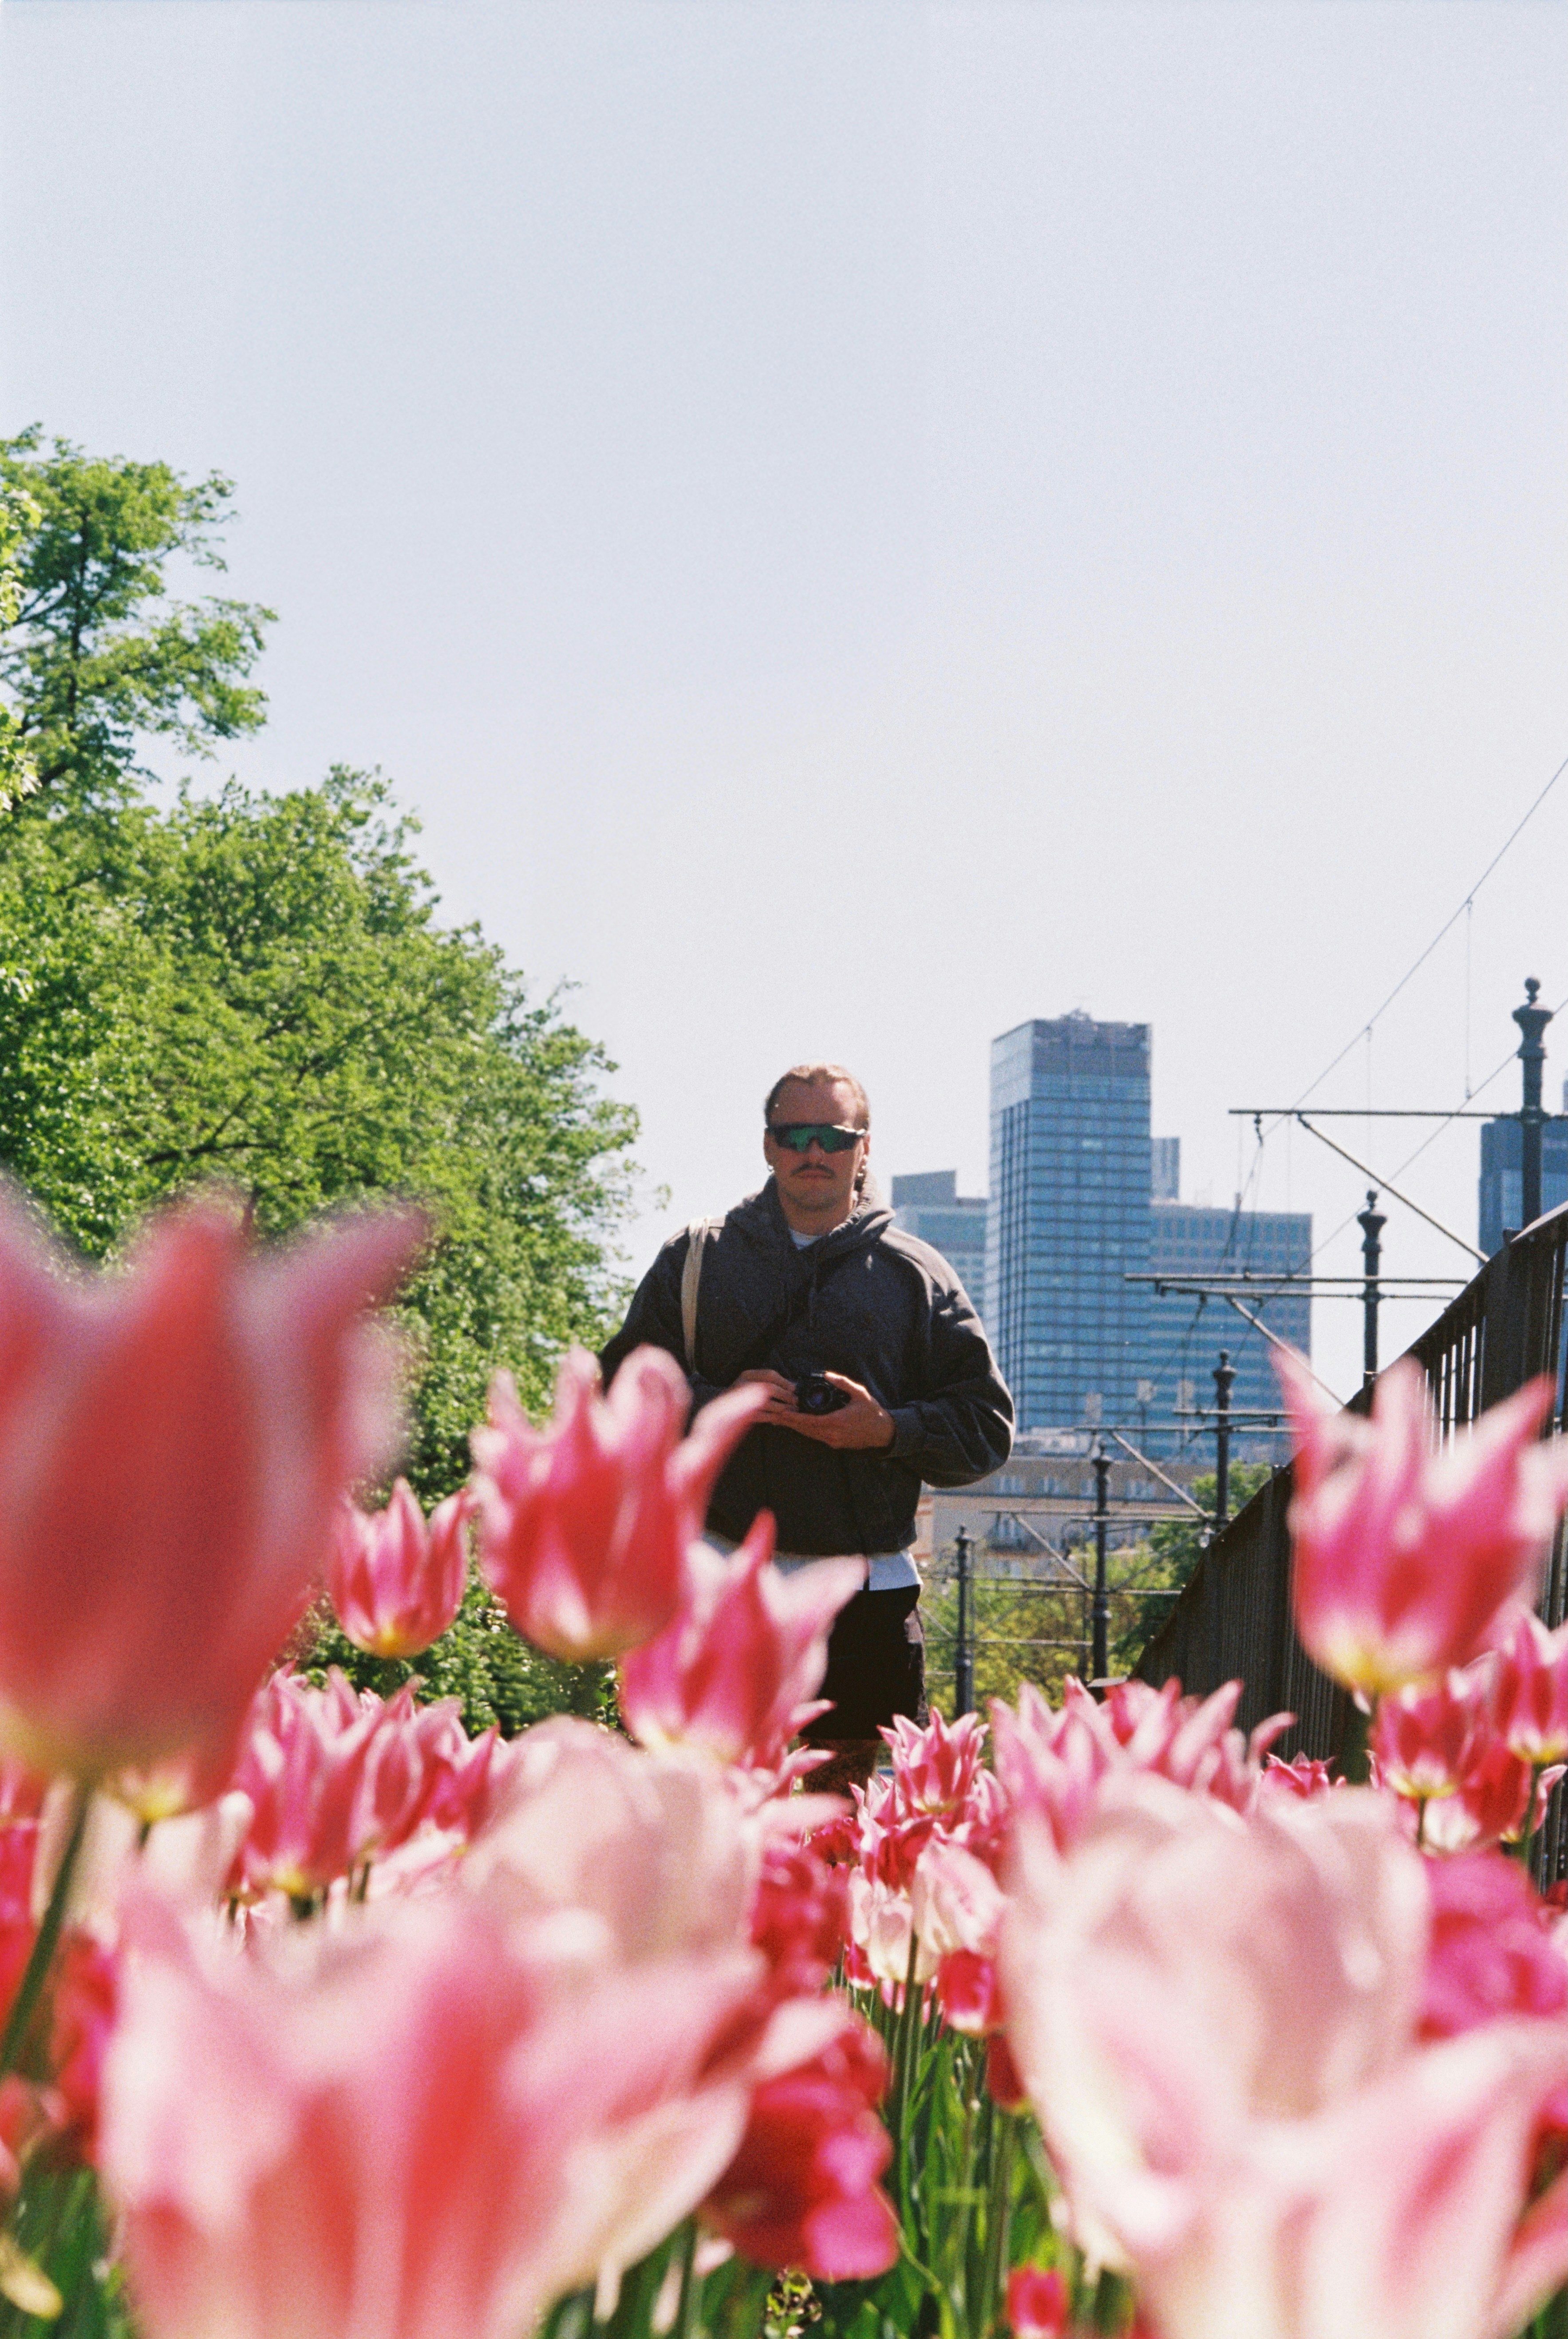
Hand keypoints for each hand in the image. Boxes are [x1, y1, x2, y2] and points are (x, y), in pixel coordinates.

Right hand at [734, 1368, 801, 1428]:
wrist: (723, 1408)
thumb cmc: (743, 1394)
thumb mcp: (753, 1382)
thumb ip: (769, 1382)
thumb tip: (792, 1387)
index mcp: (748, 1375)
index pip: (769, 1374)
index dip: (784, 1381)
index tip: (793, 1388)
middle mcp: (744, 1385)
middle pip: (768, 1388)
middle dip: (785, 1395)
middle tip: (795, 1400)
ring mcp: (742, 1400)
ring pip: (766, 1403)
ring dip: (782, 1407)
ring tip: (791, 1410)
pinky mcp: (744, 1414)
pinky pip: (762, 1416)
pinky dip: (773, 1417)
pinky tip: (779, 1418)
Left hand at [775, 1373, 895, 1450]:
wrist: (883, 1432)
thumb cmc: (872, 1412)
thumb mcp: (859, 1393)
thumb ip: (842, 1383)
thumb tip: (826, 1374)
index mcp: (837, 1421)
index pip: (810, 1421)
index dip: (795, 1417)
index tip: (783, 1412)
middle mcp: (833, 1434)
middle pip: (806, 1430)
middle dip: (791, 1423)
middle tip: (777, 1415)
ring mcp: (834, 1441)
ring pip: (810, 1435)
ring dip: (797, 1428)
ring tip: (784, 1420)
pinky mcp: (836, 1444)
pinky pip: (817, 1437)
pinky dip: (807, 1431)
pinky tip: (800, 1425)